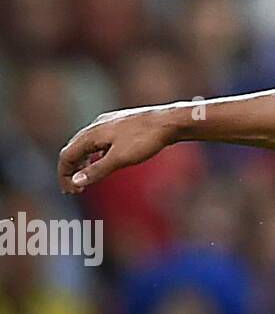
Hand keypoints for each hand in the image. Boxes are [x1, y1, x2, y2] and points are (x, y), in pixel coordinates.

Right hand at [58, 106, 179, 193]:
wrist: (171, 121)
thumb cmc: (146, 139)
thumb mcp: (120, 159)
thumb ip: (96, 170)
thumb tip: (76, 182)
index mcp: (92, 133)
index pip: (66, 155)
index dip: (64, 175)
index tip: (70, 192)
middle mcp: (96, 125)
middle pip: (74, 149)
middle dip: (71, 170)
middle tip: (75, 190)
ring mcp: (109, 122)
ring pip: (86, 143)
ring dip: (83, 161)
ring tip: (86, 178)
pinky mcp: (121, 123)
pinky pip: (99, 140)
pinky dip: (95, 153)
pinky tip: (103, 160)